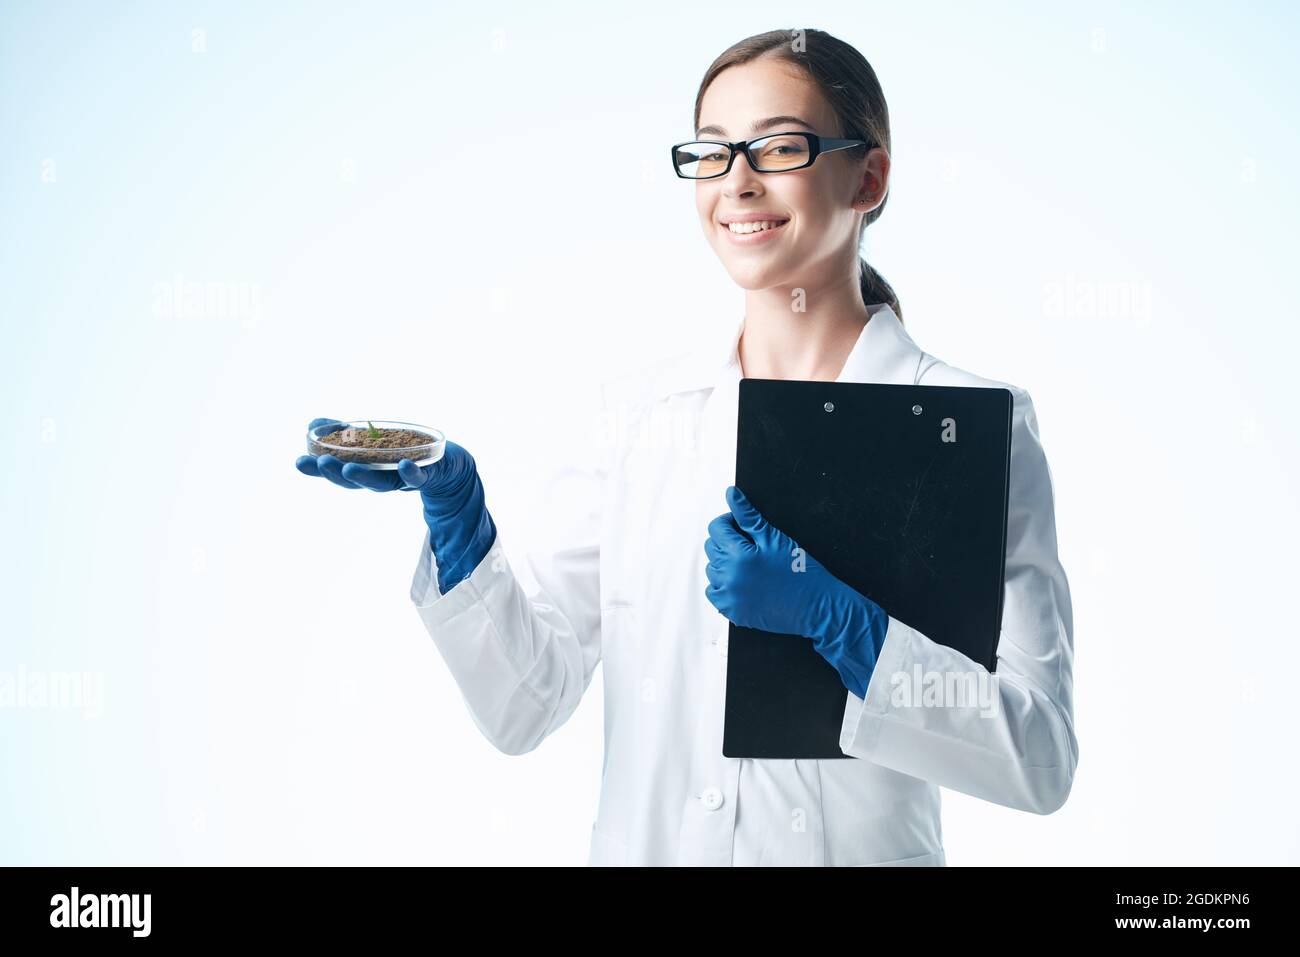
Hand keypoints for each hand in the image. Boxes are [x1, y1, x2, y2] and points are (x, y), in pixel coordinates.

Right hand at [295, 417, 496, 593]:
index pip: (336, 472)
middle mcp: (379, 479)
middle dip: (335, 473)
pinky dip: (409, 472)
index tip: (298, 461)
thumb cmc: (404, 451)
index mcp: (365, 471)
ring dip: (363, 476)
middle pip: (354, 481)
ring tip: (349, 468)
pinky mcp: (425, 475)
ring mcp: (401, 479)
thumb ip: (343, 432)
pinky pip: (417, 477)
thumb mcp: (372, 440)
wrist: (447, 466)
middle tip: (320, 462)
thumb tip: (314, 422)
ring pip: (380, 483)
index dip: (317, 469)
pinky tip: (403, 464)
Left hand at [704, 485, 887, 698]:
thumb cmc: (801, 572)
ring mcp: (729, 597)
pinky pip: (715, 593)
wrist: (817, 607)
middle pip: (712, 548)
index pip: (716, 528)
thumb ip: (748, 515)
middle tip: (751, 546)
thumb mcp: (775, 538)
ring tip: (750, 566)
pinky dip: (723, 586)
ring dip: (724, 564)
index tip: (742, 526)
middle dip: (727, 542)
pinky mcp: (732, 612)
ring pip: (712, 570)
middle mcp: (729, 577)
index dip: (729, 522)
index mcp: (738, 555)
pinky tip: (743, 582)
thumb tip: (731, 493)